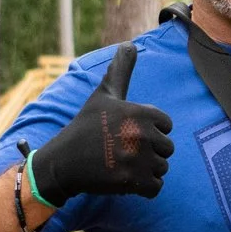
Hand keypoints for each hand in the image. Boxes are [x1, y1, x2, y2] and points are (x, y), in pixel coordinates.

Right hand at [26, 44, 173, 205]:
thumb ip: (120, 70)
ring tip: (123, 164)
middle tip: (123, 151)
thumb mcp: (103, 95)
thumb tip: (130, 43)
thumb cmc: (85, 127)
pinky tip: (126, 180)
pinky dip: (144, 188)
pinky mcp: (133, 182)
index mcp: (141, 112)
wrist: (63, 162)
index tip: (128, 133)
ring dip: (145, 171)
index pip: (167, 125)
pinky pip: (156, 188)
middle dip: (149, 152)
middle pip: (167, 148)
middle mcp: (143, 134)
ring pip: (162, 169)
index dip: (149, 131)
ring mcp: (139, 159)